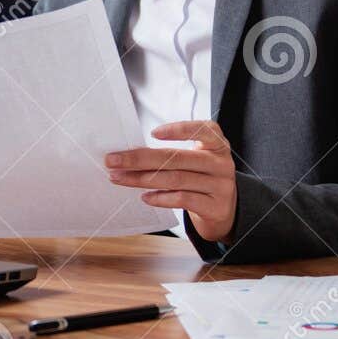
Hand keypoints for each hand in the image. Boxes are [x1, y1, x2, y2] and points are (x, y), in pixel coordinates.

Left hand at [105, 120, 237, 242]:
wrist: (224, 209)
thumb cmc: (200, 177)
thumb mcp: (195, 159)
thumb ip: (171, 154)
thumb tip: (128, 154)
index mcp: (217, 143)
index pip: (202, 129)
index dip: (178, 130)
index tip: (153, 133)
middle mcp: (220, 163)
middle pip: (177, 158)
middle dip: (140, 159)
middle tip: (113, 160)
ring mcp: (220, 186)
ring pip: (176, 179)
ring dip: (142, 179)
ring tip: (119, 178)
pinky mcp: (215, 207)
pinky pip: (183, 199)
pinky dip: (161, 198)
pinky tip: (144, 196)